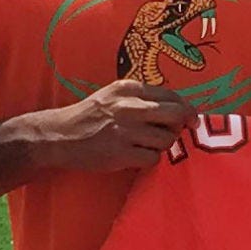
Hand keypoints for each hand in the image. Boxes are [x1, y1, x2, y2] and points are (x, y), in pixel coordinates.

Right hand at [27, 80, 193, 174]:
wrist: (60, 136)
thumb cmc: (89, 116)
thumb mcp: (113, 96)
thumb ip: (141, 97)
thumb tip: (177, 108)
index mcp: (129, 89)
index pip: (171, 96)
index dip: (186, 108)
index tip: (190, 118)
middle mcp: (129, 106)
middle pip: (176, 114)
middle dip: (182, 125)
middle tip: (179, 132)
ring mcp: (126, 130)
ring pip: (167, 139)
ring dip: (161, 145)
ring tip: (144, 144)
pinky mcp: (122, 153)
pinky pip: (153, 158)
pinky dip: (149, 160)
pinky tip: (135, 156)